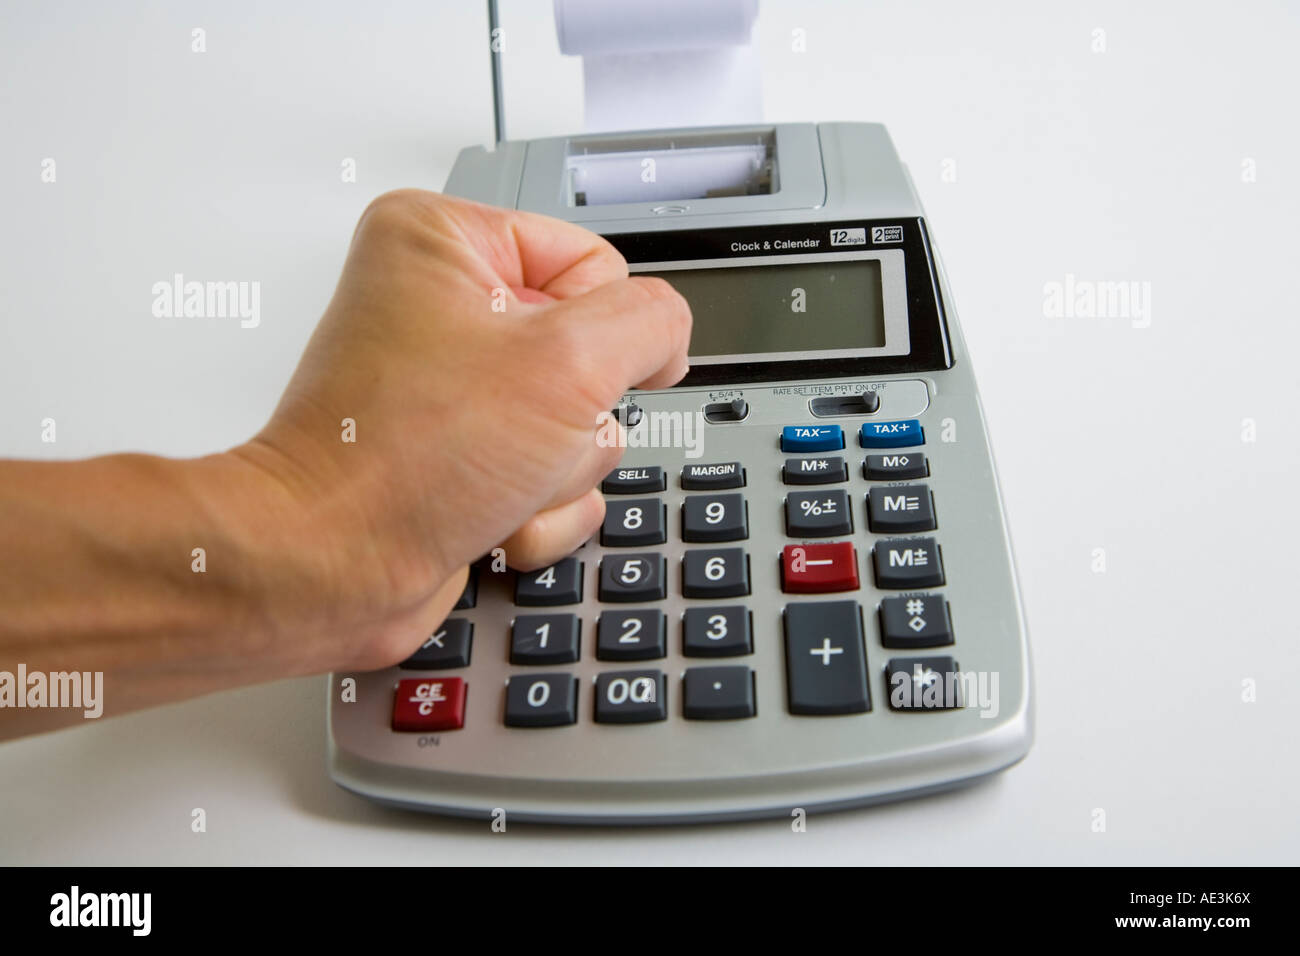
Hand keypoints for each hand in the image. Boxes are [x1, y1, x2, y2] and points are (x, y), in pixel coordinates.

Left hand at [234, 190, 691, 672]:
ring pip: (579, 425)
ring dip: (555, 473)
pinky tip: (487, 516)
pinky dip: (534, 511)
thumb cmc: (401, 461)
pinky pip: (549, 478)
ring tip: (493, 479)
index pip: (595, 265)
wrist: (332, 570)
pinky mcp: (460, 454)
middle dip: (573, 419)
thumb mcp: (568, 362)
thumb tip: (665, 331)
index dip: (605, 333)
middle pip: (592, 354)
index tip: (571, 379)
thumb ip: (650, 321)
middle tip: (515, 432)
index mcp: (443, 242)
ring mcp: (451, 388)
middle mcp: (441, 306)